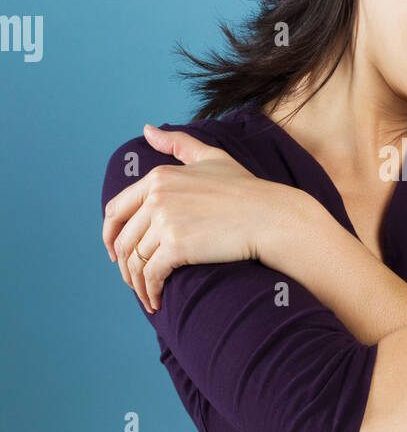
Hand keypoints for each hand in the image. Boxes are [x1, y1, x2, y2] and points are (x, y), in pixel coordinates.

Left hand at [102, 124, 279, 312]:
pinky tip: (157, 301)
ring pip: (135, 260)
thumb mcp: (210, 157)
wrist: (270, 216)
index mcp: (158, 177)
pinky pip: (151, 275)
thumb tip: (146, 130)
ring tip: (147, 296)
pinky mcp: (175, 247)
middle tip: (134, 281)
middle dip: (124, 264)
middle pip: (123, 239)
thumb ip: (177, 143)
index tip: (117, 252)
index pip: (116, 210)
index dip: (111, 234)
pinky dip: (150, 292)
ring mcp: (164, 221)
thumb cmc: (246, 188)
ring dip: (137, 284)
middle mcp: (156, 197)